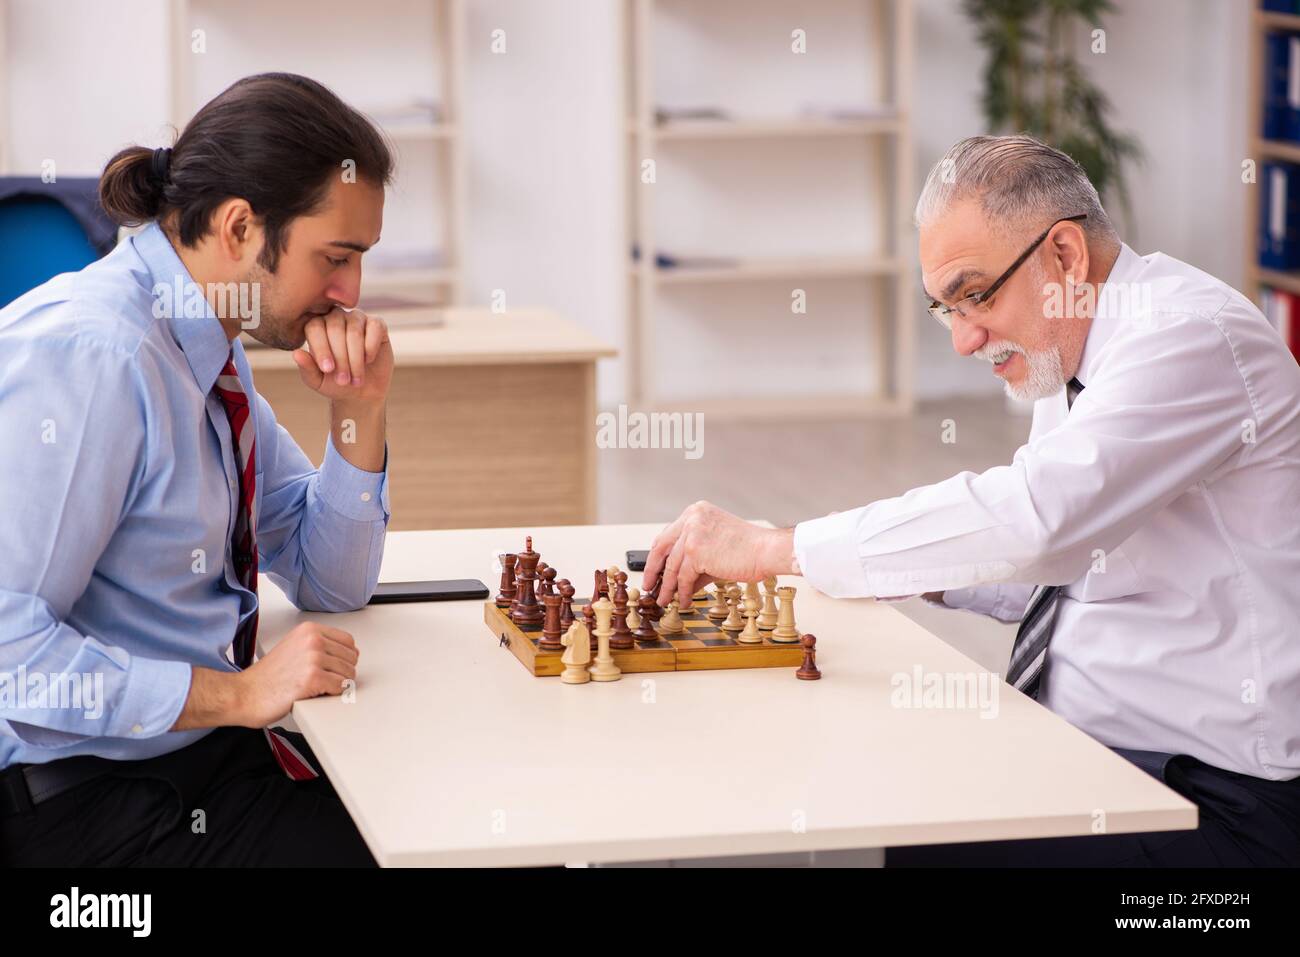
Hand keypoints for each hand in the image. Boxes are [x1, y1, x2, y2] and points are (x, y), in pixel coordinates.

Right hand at [236, 621, 358, 726]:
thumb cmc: (266, 678)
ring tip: (318, 688)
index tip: (334, 667)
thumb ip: (317, 645)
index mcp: (309, 630)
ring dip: (338, 685)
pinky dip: (333, 694)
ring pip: (348, 673)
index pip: (348, 641)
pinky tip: (317, 694)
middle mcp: (313, 640)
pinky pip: (341, 687)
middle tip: (324, 681)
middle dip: (342, 672)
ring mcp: (314, 657)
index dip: (344, 658)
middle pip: (351, 657)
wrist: (244, 694)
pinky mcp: (313, 677)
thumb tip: (346, 653)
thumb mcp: (294, 647)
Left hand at [293, 307, 392, 404]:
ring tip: (356, 379)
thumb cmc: (335, 384)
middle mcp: (336, 318)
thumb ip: (307, 368)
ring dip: (355, 358)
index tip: (328, 369)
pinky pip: (374, 328)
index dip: (321, 347)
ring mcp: (357, 318)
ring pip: (354, 330)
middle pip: (335, 328)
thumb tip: (297, 354)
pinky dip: (371, 347)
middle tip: (343, 380)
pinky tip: (368, 360)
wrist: (362, 392)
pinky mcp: (377, 324)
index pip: (315, 327)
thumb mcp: (318, 381)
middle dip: (340, 357)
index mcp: (317, 327)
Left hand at [642, 501, 795, 607]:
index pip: (668, 535)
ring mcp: (692, 533)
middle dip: (653, 570)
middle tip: (649, 586)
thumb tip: (677, 583)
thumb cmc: (748, 549)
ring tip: (664, 600)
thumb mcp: (715, 550)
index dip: (658, 556)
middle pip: (661, 547)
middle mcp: (691, 518)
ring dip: (667, 587)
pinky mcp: (696, 551)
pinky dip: (682, 592)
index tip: (654, 570)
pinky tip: (684, 601)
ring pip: (671, 566)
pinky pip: (683, 577)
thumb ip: (694, 562)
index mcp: (696, 512)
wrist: (767, 551)